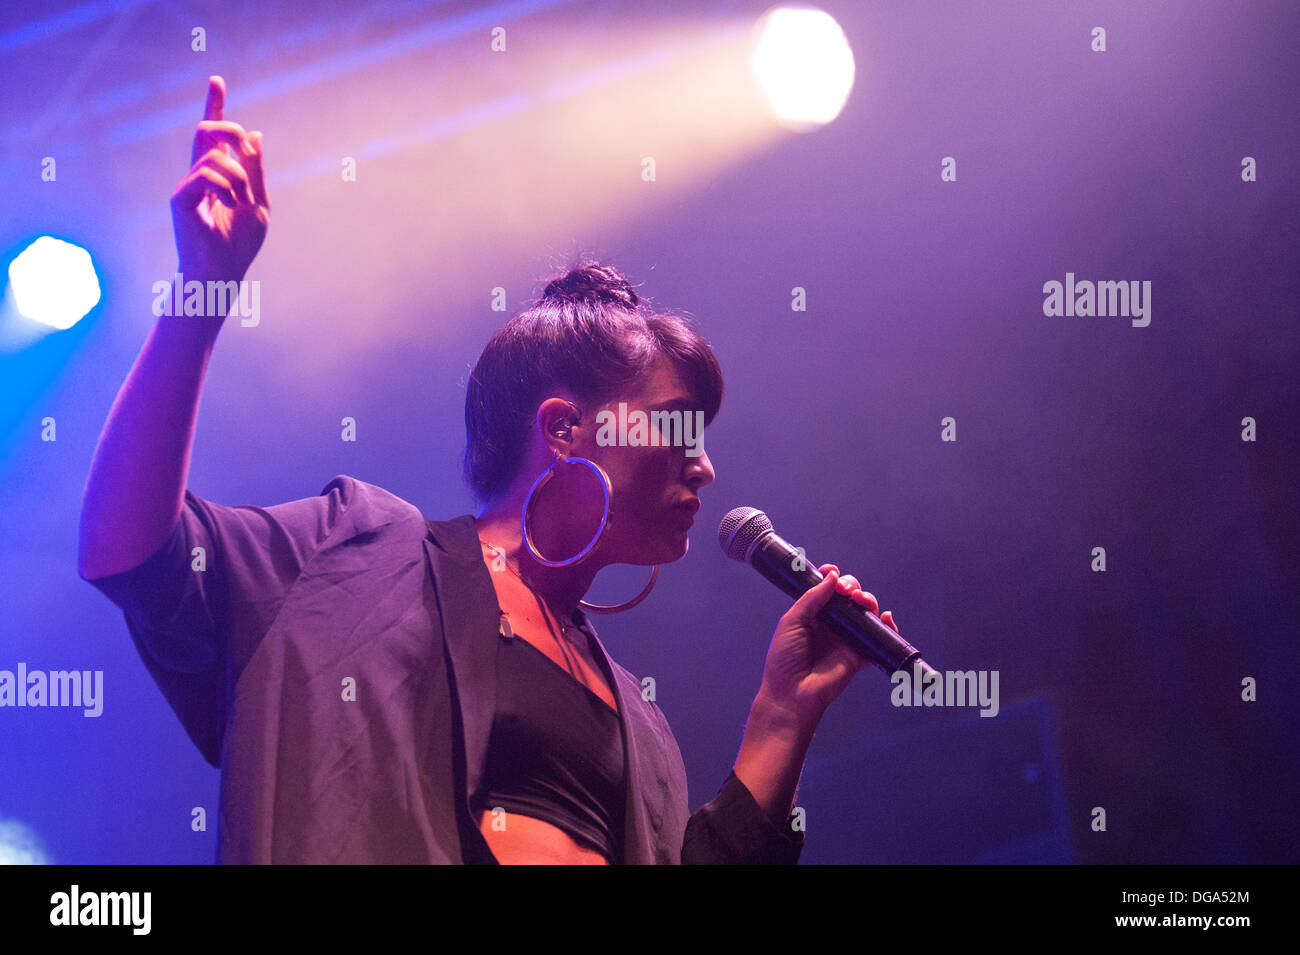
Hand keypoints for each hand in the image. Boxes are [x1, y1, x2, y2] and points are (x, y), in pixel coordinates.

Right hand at [170, 76, 268, 284]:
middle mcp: (199, 175)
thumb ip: (255, 171)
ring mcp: (187, 185)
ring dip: (239, 177)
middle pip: (208, 131)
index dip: (215, 107)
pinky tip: (229, 206)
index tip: (216, 80)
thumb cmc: (238, 245)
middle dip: (229, 128)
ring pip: (214, 155)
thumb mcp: (258, 204)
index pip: (215, 135)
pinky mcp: (179, 197)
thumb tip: (255, 135)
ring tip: (242, 203)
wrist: (222, 273)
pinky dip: (226, 188)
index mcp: (219, 175)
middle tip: (244, 146)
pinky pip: (205, 175)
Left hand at [756, 563, 898, 729]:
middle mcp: (830, 625)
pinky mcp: (858, 655)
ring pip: (864, 613)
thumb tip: (832, 577)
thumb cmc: (784, 660)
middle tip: (847, 591)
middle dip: (852, 587)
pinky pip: (877, 639)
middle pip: (849, 598)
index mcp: (811, 615)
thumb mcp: (792, 622)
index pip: (827, 591)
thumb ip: (812, 598)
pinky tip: (885, 617)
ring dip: (867, 601)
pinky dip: (886, 627)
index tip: (832, 572)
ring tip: (860, 600)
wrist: (791, 694)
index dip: (833, 579)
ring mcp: (845, 640)